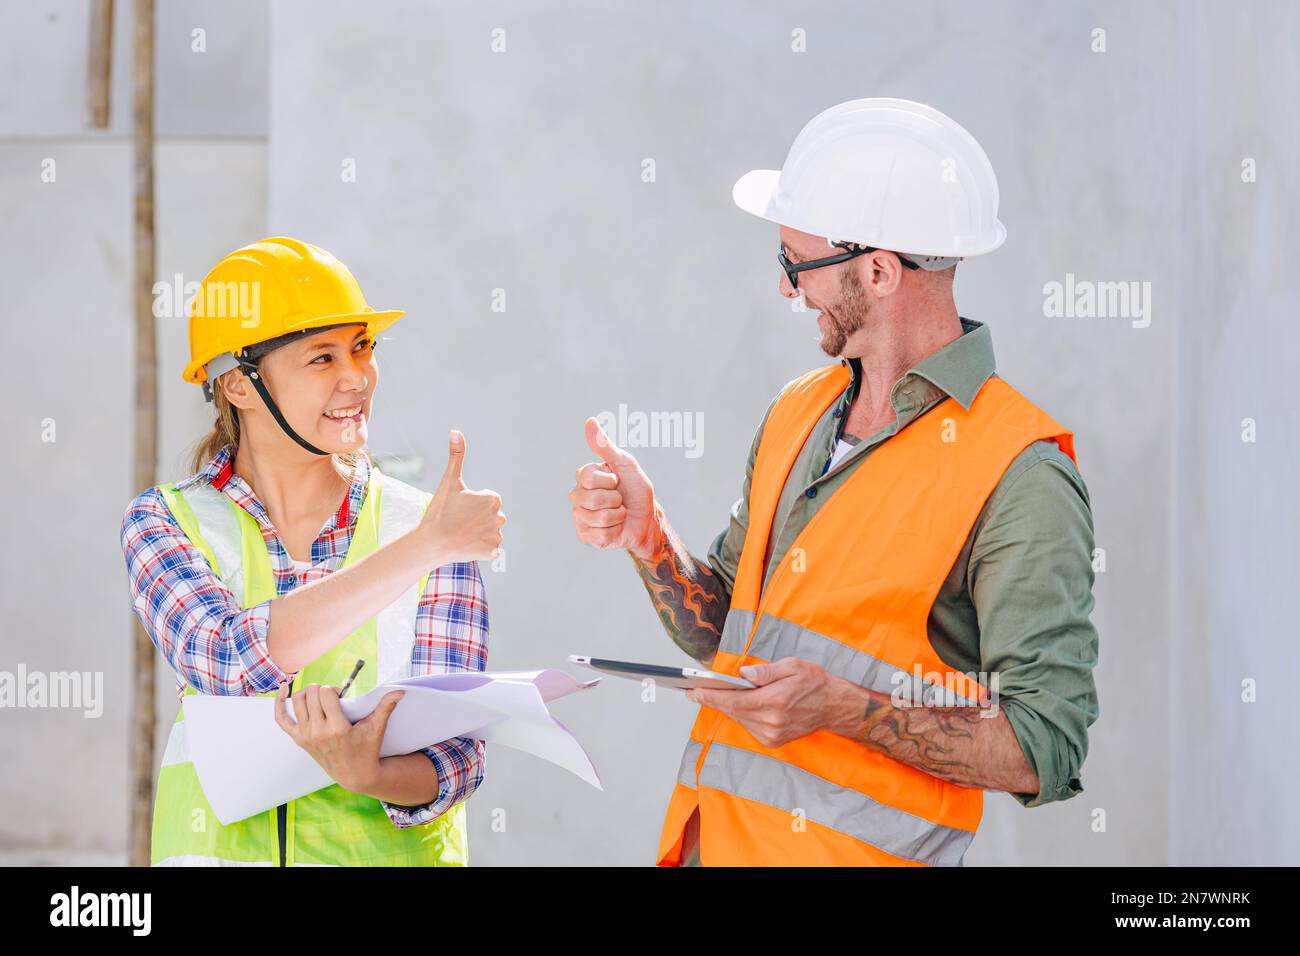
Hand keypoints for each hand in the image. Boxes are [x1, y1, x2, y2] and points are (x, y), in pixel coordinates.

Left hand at [273, 681, 403, 792]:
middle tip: (332, 698)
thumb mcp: (376, 728)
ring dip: (307, 693)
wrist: (354, 775)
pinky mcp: (299, 739)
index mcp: (337, 728)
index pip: (325, 694)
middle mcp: (318, 732)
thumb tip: (400, 691)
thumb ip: (386, 707)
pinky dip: (279, 702)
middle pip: (310, 694)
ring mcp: (305, 736)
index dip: (333, 689)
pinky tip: (284, 688)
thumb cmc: (366, 750)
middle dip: (322, 690)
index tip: (341, 696)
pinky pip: (282, 718)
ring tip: (318, 696)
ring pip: (298, 701)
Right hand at [419, 430, 505, 563]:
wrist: (431, 543)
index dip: (472, 504)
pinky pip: (491, 548)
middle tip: (458, 522)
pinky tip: (467, 545)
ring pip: (491, 531)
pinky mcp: (493, 552)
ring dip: (479, 533)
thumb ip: (456, 456)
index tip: (459, 509)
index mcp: (493, 499)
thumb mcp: (448, 481)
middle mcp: (500, 516)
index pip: (488, 500)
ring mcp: (496, 535)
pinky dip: (480, 547)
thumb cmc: (439, 511)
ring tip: (462, 533)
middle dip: (477, 519)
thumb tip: (456, 431)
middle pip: (490, 516)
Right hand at [570, 417, 659, 558]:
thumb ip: (605, 446)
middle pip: (591, 499)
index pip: (587, 477)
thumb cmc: (636, 490)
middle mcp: (577, 496)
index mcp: (584, 478)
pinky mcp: (585, 536)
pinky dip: (615, 530)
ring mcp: (579, 517)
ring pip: (597, 517)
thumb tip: (589, 421)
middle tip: (619, 500)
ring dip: (617, 516)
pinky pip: (600, 535)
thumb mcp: (625, 464)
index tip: (617, 481)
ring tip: (619, 513)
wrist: (647, 519)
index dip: (609, 480)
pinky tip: (615, 528)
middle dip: (615, 499)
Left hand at [684, 658, 845, 748]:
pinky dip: (741, 714)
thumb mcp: (792, 666)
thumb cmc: (814, 683)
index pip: (733, 700)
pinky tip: (737, 704)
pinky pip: (749, 726)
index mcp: (774, 701)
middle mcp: (771, 722)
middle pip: (733, 711)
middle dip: (713, 700)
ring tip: (712, 694)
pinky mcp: (773, 740)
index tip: (693, 691)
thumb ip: (766, 671)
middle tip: (694, 690)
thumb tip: (743, 673)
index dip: (710, 696)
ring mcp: (772, 734)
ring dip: (727, 707)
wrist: (834, 707)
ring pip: (739, 719)